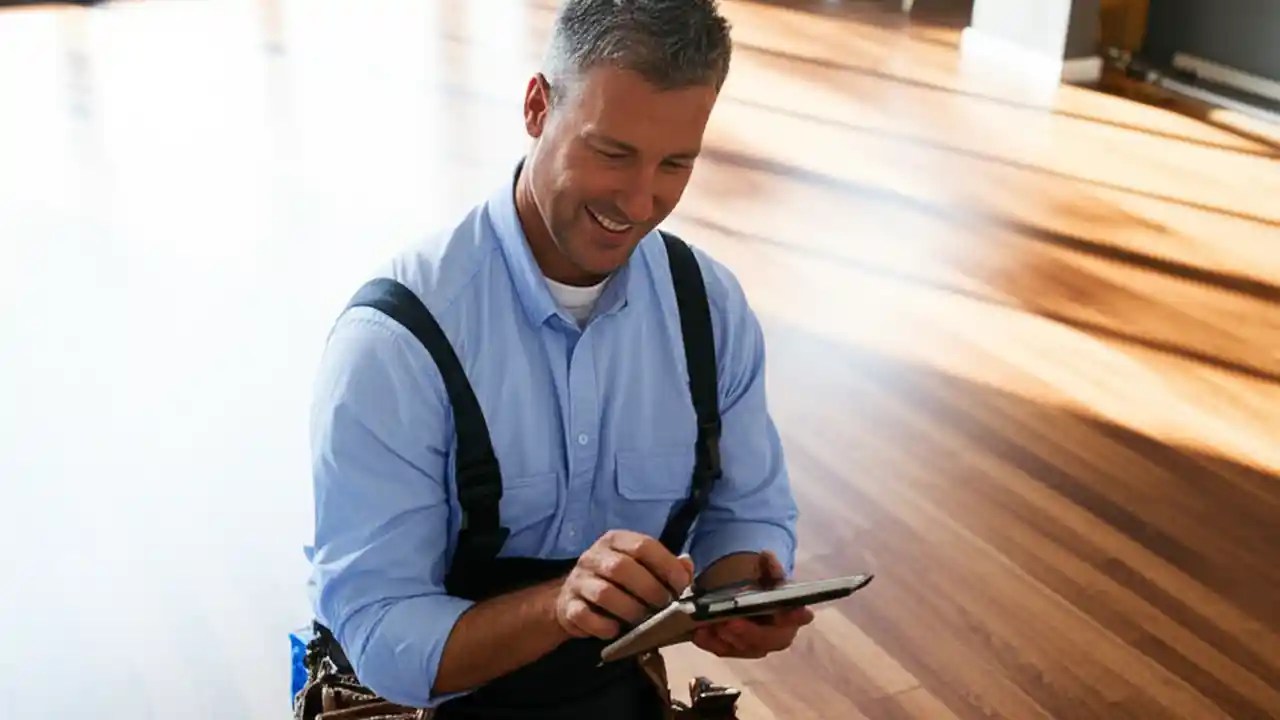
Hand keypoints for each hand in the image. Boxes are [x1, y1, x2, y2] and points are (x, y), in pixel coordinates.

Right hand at [554, 530, 694, 639]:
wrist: (574, 599)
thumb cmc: (617, 582)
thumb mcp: (641, 568)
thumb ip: (665, 566)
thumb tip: (686, 566)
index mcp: (616, 540)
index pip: (643, 545)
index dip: (666, 565)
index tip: (682, 586)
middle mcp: (594, 556)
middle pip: (622, 568)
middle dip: (650, 590)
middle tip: (665, 607)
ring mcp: (578, 580)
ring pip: (604, 593)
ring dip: (630, 610)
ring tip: (644, 622)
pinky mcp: (567, 606)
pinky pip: (585, 616)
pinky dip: (604, 626)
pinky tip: (616, 631)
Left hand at [692, 551, 814, 658]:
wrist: (744, 600)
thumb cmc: (760, 587)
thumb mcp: (765, 573)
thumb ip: (768, 567)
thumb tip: (767, 555)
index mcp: (792, 614)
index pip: (798, 616)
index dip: (796, 616)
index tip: (793, 612)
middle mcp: (778, 636)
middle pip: (768, 639)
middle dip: (748, 632)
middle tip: (730, 622)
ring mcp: (757, 647)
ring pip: (744, 648)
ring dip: (727, 638)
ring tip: (711, 625)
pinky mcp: (736, 651)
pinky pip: (724, 650)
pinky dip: (711, 643)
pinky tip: (699, 634)